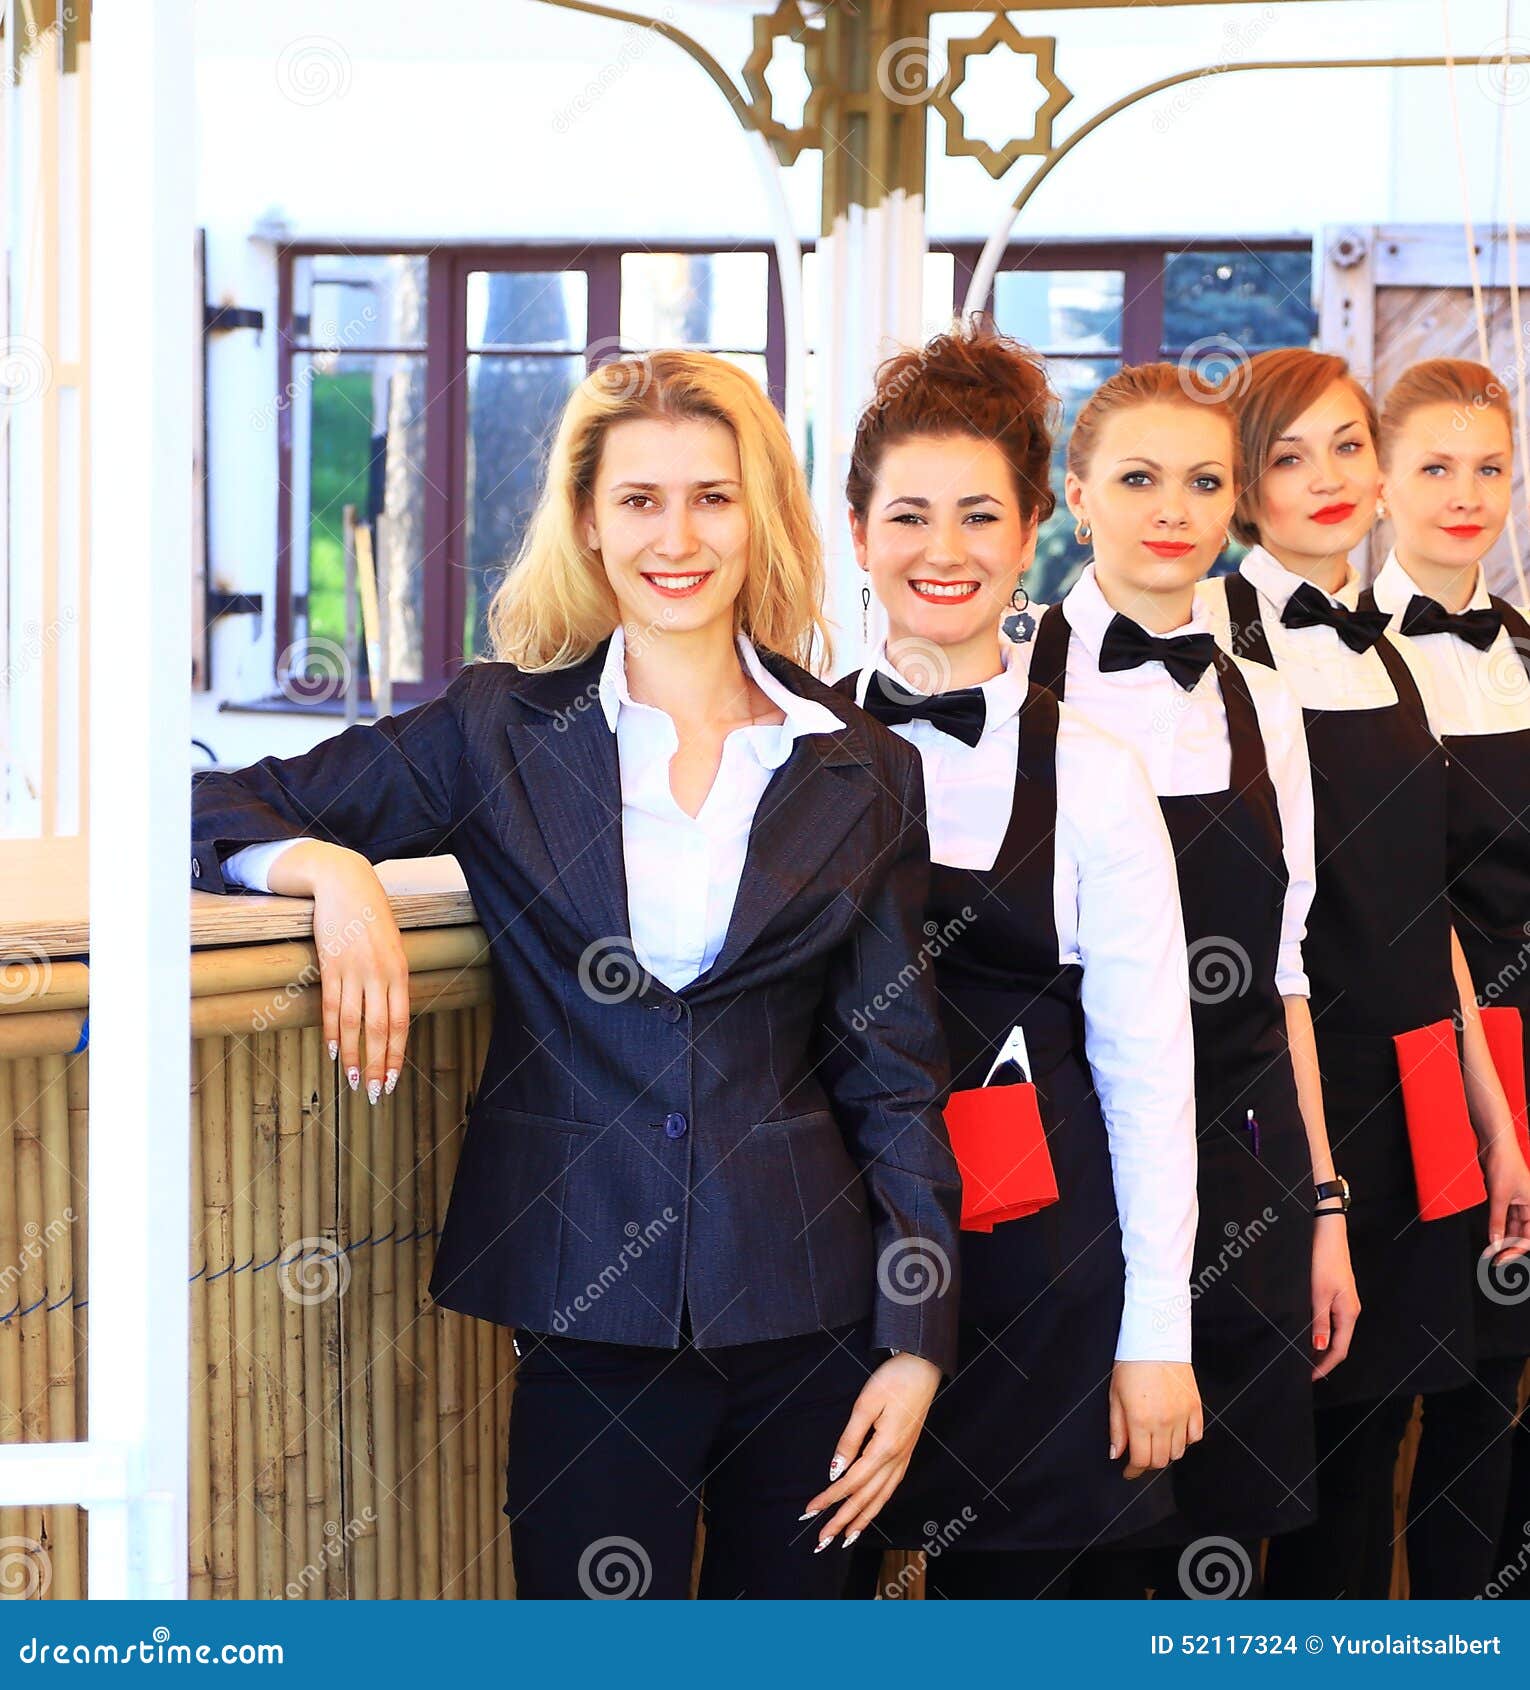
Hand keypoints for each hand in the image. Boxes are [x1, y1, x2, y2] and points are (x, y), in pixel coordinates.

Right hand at [273, 842, 410, 1102]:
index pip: (400, 1023)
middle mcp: (380, 974)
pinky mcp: (331, 964)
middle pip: (379, 1030)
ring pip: (354, 1023)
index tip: (392, 1080)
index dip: (396, 1055)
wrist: (347, 884)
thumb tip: (390, 1017)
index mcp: (400, 972)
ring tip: (351, 1081)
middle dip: (377, 1065)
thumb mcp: (392, 948)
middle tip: (374, 1094)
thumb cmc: (372, 918)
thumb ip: (392, 981)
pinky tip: (333, 1052)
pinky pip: (332, 1005)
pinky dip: (333, 1031)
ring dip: (352, 1056)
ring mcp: (355, 970)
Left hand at [799, 1353, 940, 1551]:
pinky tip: (869, 1512)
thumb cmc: (894, 1380)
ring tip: (844, 1539)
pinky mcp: (906, 1454)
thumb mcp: (866, 1403)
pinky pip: (890, 1489)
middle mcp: (896, 1460)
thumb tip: (835, 1471)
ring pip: (880, 1499)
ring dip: (861, 1520)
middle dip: (842, 1521)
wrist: (924, 1368)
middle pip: (865, 1499)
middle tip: (822, 1541)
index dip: (829, 1499)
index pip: (850, 1482)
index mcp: (885, 1448)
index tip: (810, 1511)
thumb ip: (850, 1439)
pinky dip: (877, 1506)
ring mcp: (904, 1459)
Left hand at [1108, 1359, 1201, 1478]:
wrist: (1156, 1341)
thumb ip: (1117, 1428)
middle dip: (1148, 1464)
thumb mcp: (1115, 1395)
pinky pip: (1195, 1437)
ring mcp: (1182, 1416)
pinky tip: (1174, 1433)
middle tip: (1139, 1457)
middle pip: (1160, 1461)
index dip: (1133, 1471)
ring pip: (1178, 1452)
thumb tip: (1116, 1454)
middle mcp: (1164, 1422)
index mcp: (1140, 1420)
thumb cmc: (1131, 1365)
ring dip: (1166, 1453)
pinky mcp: (1195, 1407)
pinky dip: (1185, 1441)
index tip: (1128, 1472)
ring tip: (1155, 1442)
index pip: (1141, 1460)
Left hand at [1310, 1213, 1359, 1379]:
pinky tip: (1306, 1331)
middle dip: (1321, 1359)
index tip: (1309, 1377)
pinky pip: (1329, 1319)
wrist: (1326, 1230)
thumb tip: (1320, 1347)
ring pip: (1333, 1332)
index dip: (1324, 1366)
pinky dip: (1318, 1329)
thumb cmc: (1323, 1259)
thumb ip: (1319, 1321)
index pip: (1339, 1350)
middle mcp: (1349, 1310)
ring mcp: (1343, 1301)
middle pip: (1338, 1343)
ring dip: (1319, 1345)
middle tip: (1302, 1370)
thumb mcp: (1318, 1292)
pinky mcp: (1336, 1292)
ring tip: (1301, 1355)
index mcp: (1348, 1313)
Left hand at [1482, 1139, 1529, 1263]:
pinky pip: (1502, 1216)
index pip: (1528, 1236)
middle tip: (1495, 1258)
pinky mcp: (1503, 1196)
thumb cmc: (1503, 1165)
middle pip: (1521, 1233)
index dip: (1516, 1249)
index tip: (1501, 1258)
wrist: (1495, 1145)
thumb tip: (1494, 1243)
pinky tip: (1490, 1235)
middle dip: (1508, 1247)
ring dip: (1502, 1238)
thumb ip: (1496, 1221)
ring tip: (1491, 1250)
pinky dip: (1497, 1226)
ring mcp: (1515, 1201)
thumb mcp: (1499, 1196)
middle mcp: (1527, 1205)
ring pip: (1511, 1226)